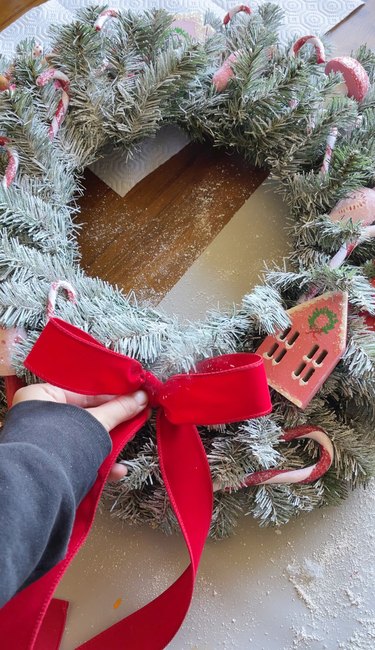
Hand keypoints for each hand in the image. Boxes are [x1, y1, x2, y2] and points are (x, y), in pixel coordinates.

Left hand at [12, 383, 147, 481]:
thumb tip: (141, 397)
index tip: (132, 394)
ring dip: (109, 443)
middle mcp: (39, 418)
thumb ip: (119, 410)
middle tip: (136, 413)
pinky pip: (79, 458)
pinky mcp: (55, 465)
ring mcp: (46, 443)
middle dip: (113, 420)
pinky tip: (117, 470)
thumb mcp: (95, 422)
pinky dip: (99, 464)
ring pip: (85, 439)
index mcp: (41, 396)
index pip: (83, 391)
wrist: (38, 488)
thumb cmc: (57, 446)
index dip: (111, 393)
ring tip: (129, 438)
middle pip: (85, 416)